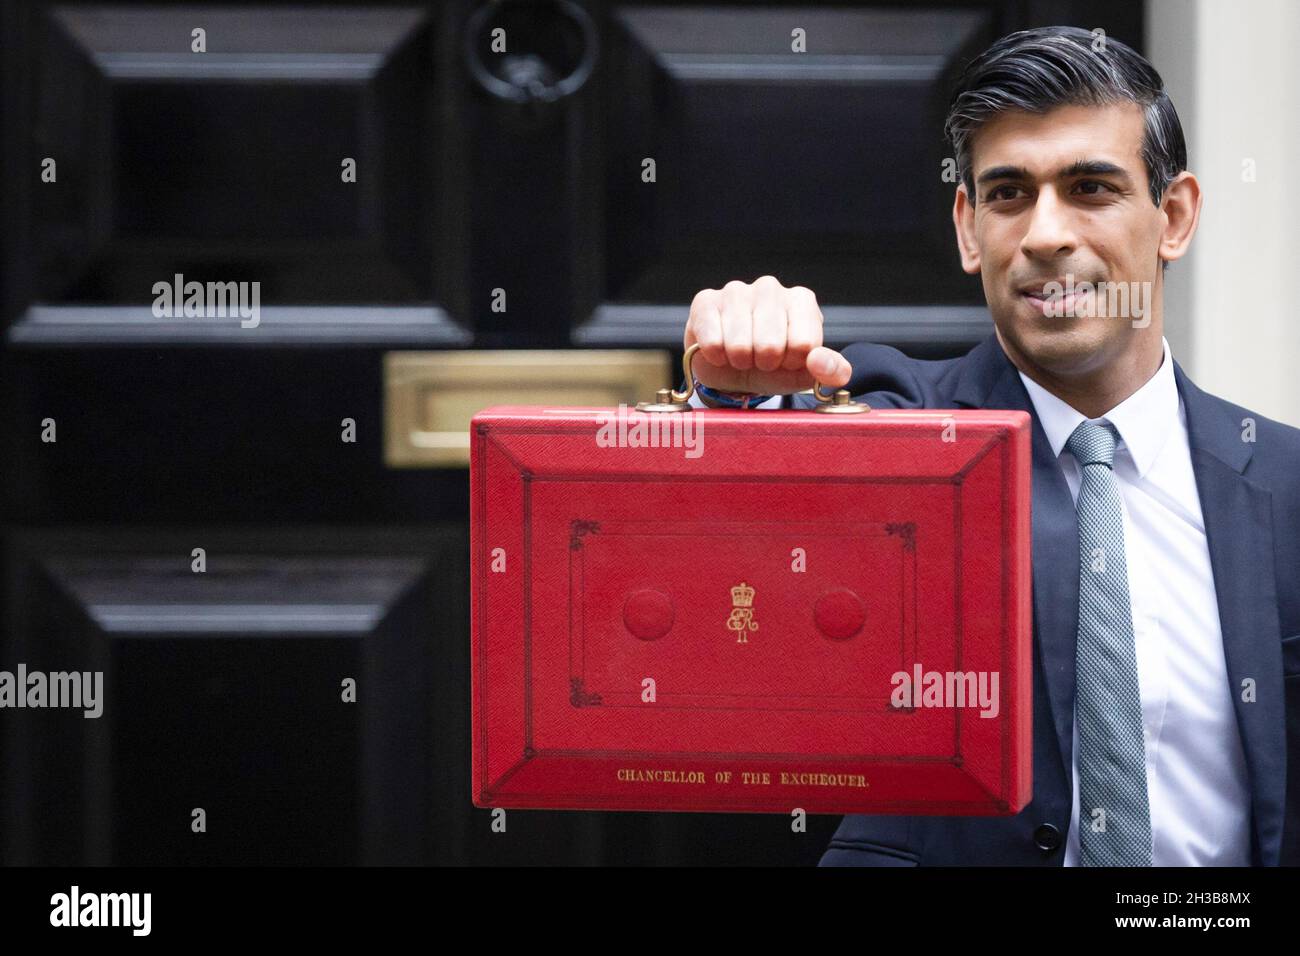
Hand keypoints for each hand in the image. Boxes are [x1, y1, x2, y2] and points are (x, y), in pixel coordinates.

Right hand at [684, 275, 851, 394]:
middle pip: (771, 345)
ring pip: (740, 344)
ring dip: (739, 361)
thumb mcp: (806, 373)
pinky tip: (720, 350)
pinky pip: (712, 340)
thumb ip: (830, 370)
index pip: (804, 344)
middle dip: (764, 364)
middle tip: (760, 360)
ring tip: (740, 355)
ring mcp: (736, 291)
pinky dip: (716, 356)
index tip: (785, 360)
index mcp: (801, 300)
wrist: (732, 370)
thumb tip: (818, 361)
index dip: (791, 363)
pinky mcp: (705, 301)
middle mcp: (770, 288)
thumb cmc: (773, 366)